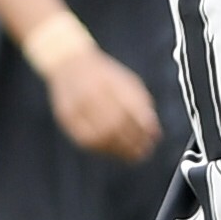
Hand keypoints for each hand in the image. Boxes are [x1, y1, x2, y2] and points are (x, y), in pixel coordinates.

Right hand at [38, 40, 162, 160]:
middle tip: (145, 151)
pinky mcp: (66, 118)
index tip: (154, 138)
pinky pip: (86, 141)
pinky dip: (104, 150)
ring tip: (133, 156)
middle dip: (133, 142)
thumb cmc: (104, 75)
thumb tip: (154, 131)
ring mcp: (76, 106)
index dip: (143, 128)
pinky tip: (115, 153)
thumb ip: (141, 104)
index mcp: (108, 82)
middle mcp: (90, 93)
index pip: (130, 111)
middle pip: (115, 125)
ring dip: (120, 150)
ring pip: (100, 136)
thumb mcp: (126, 81)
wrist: (69, 62)